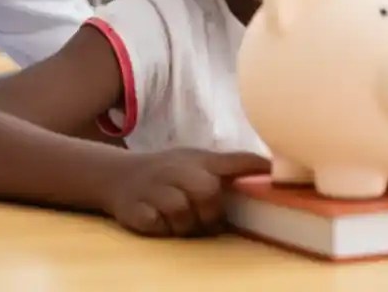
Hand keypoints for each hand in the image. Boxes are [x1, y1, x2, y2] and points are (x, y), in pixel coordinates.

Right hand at [102, 149, 270, 236]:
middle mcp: (177, 170)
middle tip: (205, 217)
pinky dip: (161, 227)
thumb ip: (227, 168)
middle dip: (211, 210)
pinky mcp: (136, 208)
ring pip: (181, 211)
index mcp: (198, 160)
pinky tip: (158, 220)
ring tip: (178, 219)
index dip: (255, 168)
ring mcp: (154, 188)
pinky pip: (156, 224)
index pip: (233, 160)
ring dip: (184, 224)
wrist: (115, 175)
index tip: (272, 176)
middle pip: (207, 190)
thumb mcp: (195, 161)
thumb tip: (269, 172)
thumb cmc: (166, 172)